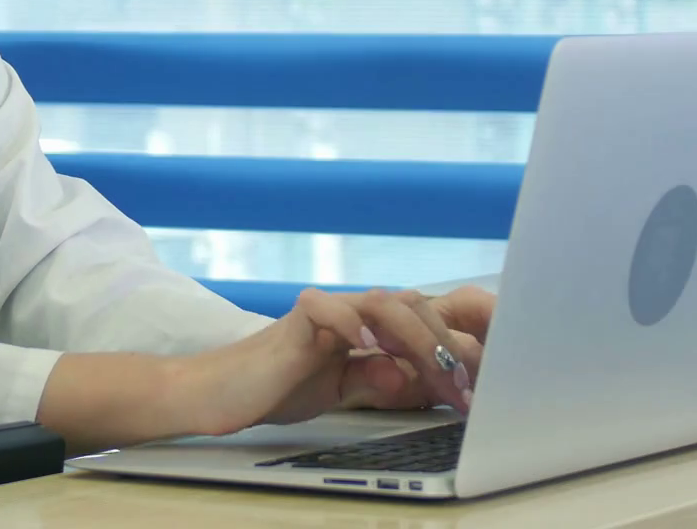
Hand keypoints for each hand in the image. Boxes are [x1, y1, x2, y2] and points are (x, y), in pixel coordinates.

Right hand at [177, 284, 496, 436]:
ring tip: (436, 371)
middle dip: (445, 345)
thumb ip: (375, 380)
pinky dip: (352, 323)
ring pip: (383, 303)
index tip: (472, 390)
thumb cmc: (277, 388)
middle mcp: (349, 311)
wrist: (223, 392)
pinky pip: (328, 308)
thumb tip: (410, 377)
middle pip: (412, 305)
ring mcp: (325, 311)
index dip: (451, 350)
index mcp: (364, 326)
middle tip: (463, 388)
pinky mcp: (297, 319)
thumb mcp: (340, 390)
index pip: (418, 322)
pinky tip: (370, 347)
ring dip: (416, 339)